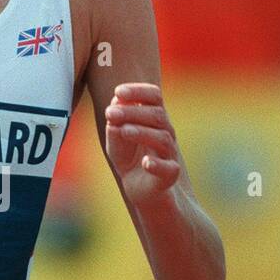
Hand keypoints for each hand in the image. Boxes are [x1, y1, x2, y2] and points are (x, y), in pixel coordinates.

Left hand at [105, 82, 180, 207]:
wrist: (140, 188)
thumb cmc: (129, 157)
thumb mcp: (115, 138)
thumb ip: (114, 123)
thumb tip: (114, 106)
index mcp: (155, 119)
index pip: (154, 97)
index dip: (139, 90)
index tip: (118, 91)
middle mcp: (165, 132)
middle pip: (157, 115)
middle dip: (133, 112)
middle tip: (110, 113)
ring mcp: (169, 153)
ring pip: (163, 138)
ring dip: (142, 133)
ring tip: (123, 132)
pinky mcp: (170, 174)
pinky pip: (168, 168)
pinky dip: (157, 165)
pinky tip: (145, 163)